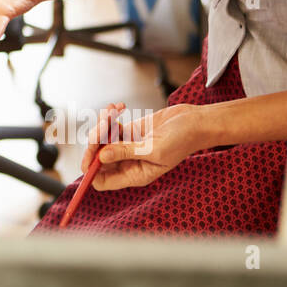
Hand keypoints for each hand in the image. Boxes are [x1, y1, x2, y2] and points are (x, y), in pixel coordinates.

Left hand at [85, 103, 202, 190]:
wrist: (196, 122)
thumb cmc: (182, 139)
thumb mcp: (154, 149)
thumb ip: (126, 152)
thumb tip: (101, 156)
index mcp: (134, 174)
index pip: (101, 180)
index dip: (91, 167)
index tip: (93, 148)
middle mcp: (128, 163)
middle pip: (97, 157)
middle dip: (96, 139)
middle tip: (105, 123)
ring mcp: (128, 146)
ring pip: (101, 139)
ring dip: (102, 123)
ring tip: (112, 110)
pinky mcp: (130, 131)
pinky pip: (110, 127)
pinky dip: (109, 116)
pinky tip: (119, 107)